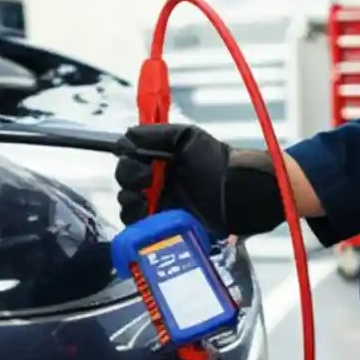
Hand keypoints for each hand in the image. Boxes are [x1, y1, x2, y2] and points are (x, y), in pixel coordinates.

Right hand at [115, 124, 283, 235]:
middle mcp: (152, 181)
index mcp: (156, 159)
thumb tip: (127, 136)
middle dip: (130, 177)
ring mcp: (155, 204)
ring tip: (148, 199)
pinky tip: (150, 213)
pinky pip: (136, 224)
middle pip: (123, 179)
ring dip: (131, 198)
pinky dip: (137, 218)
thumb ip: (157, 133)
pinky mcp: (159, 225)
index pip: (127, 157)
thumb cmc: (215, 162)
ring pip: (126, 202)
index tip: (139, 158)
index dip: (128, 158)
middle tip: (149, 180)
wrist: (236, 193)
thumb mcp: (188, 137)